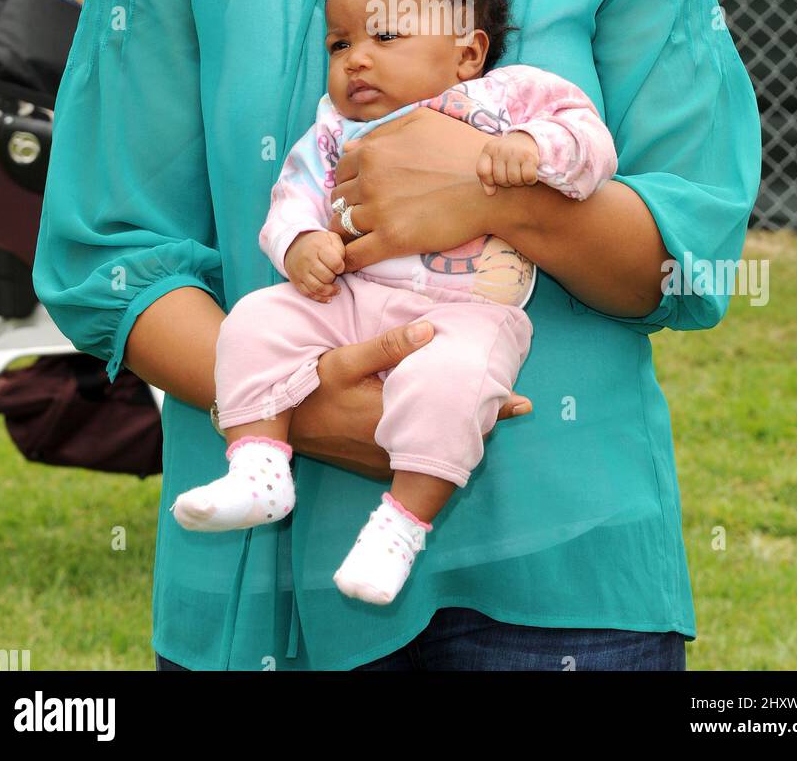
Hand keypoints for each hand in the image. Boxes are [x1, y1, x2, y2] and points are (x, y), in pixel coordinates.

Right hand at [284, 229, 345, 301]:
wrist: (294, 245)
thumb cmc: (318, 243)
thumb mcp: (331, 238)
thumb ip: (340, 248)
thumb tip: (342, 265)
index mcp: (318, 247)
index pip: (335, 263)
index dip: (341, 268)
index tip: (340, 267)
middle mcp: (307, 259)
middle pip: (327, 277)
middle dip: (334, 278)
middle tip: (335, 275)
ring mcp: (300, 271)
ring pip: (317, 288)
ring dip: (330, 291)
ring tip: (336, 289)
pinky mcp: (296, 281)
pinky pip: (308, 293)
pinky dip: (320, 298)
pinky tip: (328, 297)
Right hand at [287, 318, 532, 477]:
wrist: (276, 425)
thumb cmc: (310, 390)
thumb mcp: (343, 362)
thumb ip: (387, 347)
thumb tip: (429, 331)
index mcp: (391, 419)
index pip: (450, 418)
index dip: (488, 412)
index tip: (521, 403)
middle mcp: (394, 447)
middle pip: (448, 436)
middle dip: (479, 419)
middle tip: (514, 401)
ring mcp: (387, 460)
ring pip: (434, 445)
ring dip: (456, 428)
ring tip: (489, 407)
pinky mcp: (378, 465)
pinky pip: (416, 451)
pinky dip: (433, 436)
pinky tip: (444, 419)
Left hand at [328, 107, 520, 272]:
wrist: (492, 188)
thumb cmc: (463, 149)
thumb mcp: (422, 122)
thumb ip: (383, 132)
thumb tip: (349, 146)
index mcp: (373, 152)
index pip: (340, 169)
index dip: (348, 179)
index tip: (360, 189)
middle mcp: (370, 180)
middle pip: (338, 197)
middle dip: (347, 203)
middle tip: (363, 211)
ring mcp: (379, 211)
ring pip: (341, 225)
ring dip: (347, 231)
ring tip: (360, 234)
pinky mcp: (393, 240)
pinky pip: (354, 254)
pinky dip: (347, 259)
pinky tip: (349, 261)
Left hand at [476, 131, 539, 195]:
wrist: (526, 138)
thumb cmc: (506, 155)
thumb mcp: (492, 160)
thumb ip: (486, 176)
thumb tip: (490, 193)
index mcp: (489, 149)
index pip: (483, 171)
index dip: (488, 181)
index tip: (494, 179)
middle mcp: (501, 149)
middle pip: (500, 179)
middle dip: (506, 182)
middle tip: (510, 174)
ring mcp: (516, 152)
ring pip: (514, 180)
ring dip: (518, 182)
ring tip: (519, 173)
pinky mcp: (530, 156)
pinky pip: (528, 177)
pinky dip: (530, 180)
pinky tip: (528, 174)